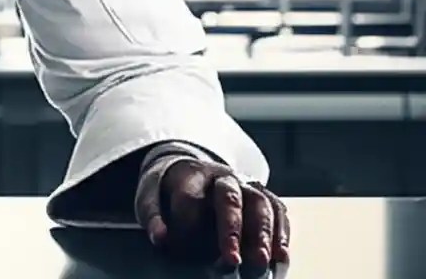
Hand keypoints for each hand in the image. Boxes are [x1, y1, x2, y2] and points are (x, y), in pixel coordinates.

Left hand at [135, 158, 288, 270]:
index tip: (180, 252)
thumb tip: (160, 239)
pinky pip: (278, 210)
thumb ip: (153, 217)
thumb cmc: (170, 191)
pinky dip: (281, 233)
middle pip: (229, 197)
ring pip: (260, 202)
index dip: (186, 226)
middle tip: (233, 260)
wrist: (191, 170)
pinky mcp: (264, 194)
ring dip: (262, 234)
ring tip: (261, 262)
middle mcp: (222, 175)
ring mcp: (246, 183)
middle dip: (232, 230)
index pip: (189, 198)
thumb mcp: (150, 197)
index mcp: (190, 174)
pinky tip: (281, 256)